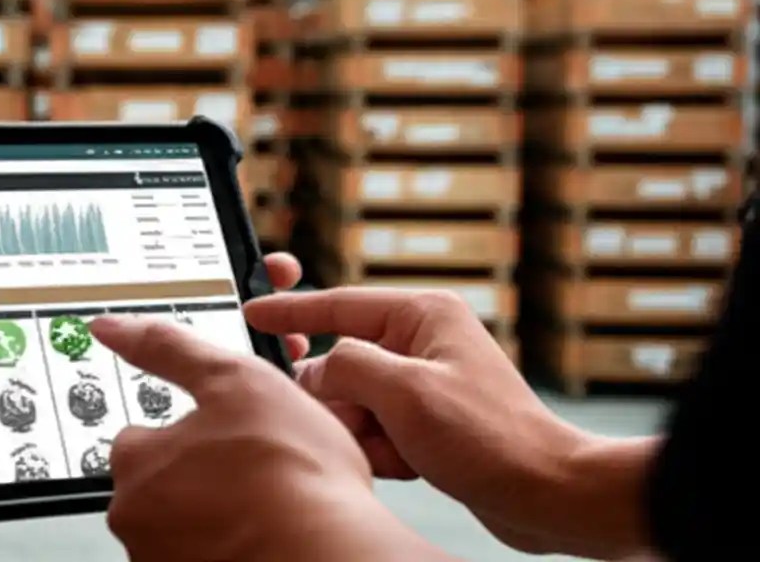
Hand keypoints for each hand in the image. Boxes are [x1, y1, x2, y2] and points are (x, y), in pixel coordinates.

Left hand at [93, 315, 447, 561]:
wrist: (330, 555)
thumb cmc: (292, 478)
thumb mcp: (234, 379)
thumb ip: (169, 349)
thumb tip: (113, 327)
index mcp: (136, 462)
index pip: (142, 436)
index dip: (191, 431)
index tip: (225, 436)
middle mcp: (136, 520)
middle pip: (160, 486)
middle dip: (198, 477)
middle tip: (253, 470)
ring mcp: (161, 560)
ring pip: (183, 526)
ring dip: (214, 515)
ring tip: (267, 504)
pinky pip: (205, 556)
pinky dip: (229, 547)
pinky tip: (265, 535)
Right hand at [246, 287, 655, 558]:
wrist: (545, 495)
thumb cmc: (493, 438)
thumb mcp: (404, 393)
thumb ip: (345, 368)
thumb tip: (313, 370)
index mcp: (422, 316)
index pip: (339, 304)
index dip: (291, 311)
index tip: (255, 313)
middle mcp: (422, 343)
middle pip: (342, 362)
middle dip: (338, 399)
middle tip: (345, 420)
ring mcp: (424, 384)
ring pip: (354, 402)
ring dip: (360, 432)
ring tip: (388, 449)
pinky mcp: (427, 423)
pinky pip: (375, 431)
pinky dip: (379, 452)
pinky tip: (406, 464)